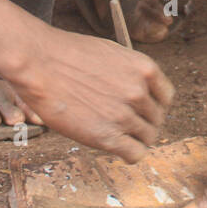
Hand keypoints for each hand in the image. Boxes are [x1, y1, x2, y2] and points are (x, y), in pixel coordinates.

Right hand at [14, 26, 174, 162]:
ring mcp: (124, 115)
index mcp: (144, 68)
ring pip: (147, 138)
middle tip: (125, 124)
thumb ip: (130, 72)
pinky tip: (116, 147)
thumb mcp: (111, 53)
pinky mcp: (106, 136)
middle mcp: (139, 92)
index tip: (142, 109)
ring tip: (118, 134)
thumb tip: (139, 90)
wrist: (40, 64)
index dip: (154, 104)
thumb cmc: (68, 55)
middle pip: (157, 119)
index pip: (166, 97)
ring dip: (135, 138)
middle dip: (143, 122)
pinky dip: (129, 154)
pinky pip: (134, 154)